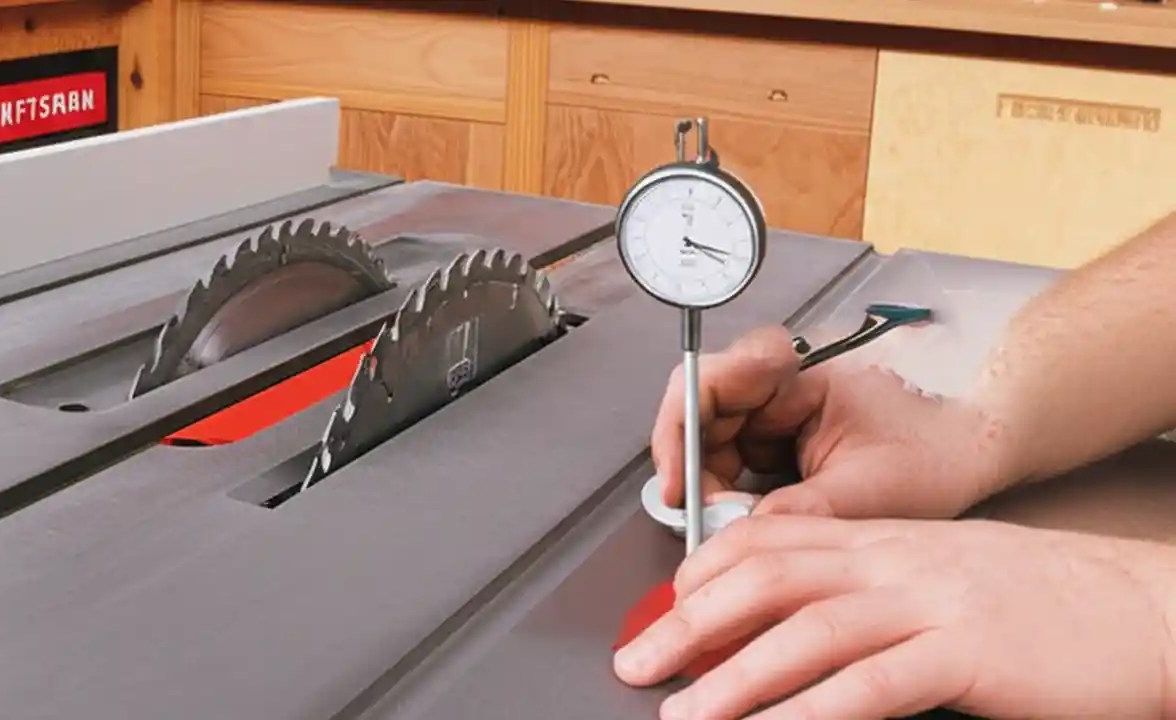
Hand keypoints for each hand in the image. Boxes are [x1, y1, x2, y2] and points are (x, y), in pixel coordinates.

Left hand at [614, 514, 1175, 718]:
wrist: (1144, 607)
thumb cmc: (1044, 600)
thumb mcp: (941, 575)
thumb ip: (872, 587)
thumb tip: (797, 621)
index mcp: (886, 539)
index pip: (771, 540)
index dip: (705, 573)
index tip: (663, 611)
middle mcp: (898, 561)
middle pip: (770, 579)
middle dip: (690, 624)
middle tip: (637, 665)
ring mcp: (934, 604)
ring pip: (810, 632)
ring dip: (736, 678)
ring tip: (683, 715)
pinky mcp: (972, 654)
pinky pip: (877, 686)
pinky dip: (815, 714)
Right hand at [651, 325, 1014, 519]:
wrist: (973, 452)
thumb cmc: (937, 453)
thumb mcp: (867, 493)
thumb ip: (797, 513)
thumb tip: (734, 537)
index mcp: (799, 373)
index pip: (712, 380)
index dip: (681, 429)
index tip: (681, 485)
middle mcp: (777, 383)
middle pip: (698, 413)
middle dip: (692, 470)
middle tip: (700, 523)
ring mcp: (775, 410)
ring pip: (710, 443)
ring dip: (710, 488)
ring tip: (730, 529)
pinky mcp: (778, 438)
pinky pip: (733, 463)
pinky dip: (731, 497)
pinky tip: (746, 524)